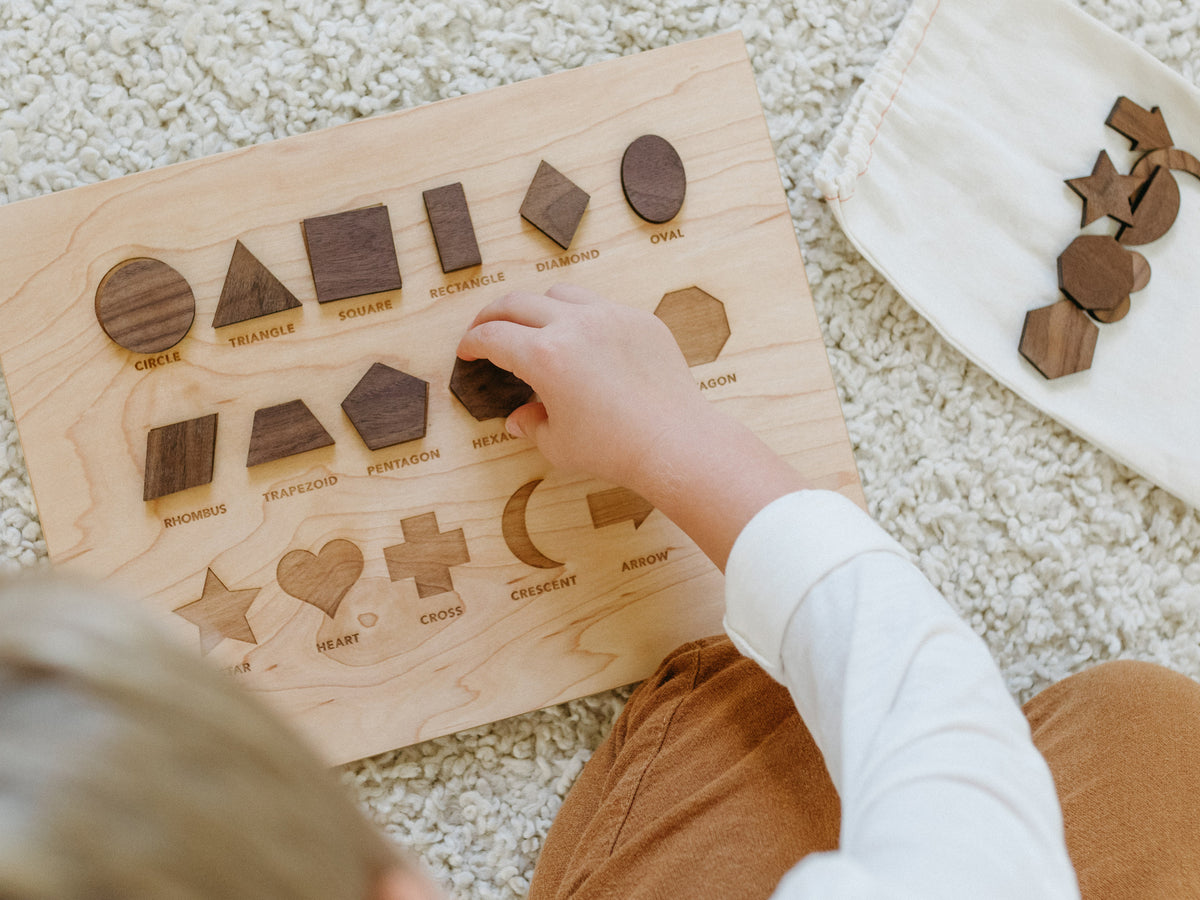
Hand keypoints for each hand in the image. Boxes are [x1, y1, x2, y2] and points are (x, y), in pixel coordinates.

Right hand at [457, 284, 808, 569]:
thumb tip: (519, 418)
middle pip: (517, 303)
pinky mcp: (640, 320)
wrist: (674, 443)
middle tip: (485, 330)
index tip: (468, 351)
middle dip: (492, 316)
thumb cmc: (615, 449)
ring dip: (538, 307)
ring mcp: (610, 317)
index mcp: (544, 356)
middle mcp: (574, 326)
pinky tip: (585, 341)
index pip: (492, 337)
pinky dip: (583, 317)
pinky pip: (601, 307)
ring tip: (534, 327)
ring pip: (560, 294)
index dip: (472, 343)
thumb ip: (532, 424)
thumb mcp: (559, 444)